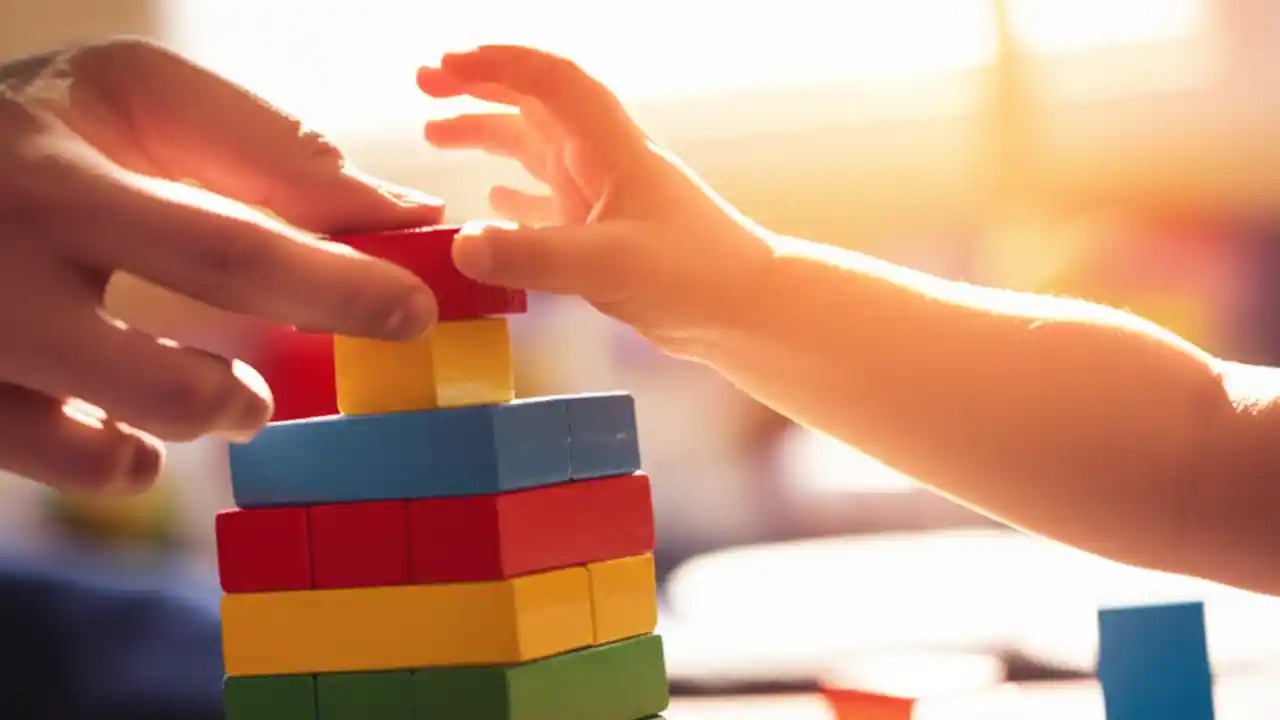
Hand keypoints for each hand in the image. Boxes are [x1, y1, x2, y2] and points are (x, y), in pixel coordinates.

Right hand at [0, 38, 443, 492]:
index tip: (418, 309)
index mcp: (57, 183)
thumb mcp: (133, 100)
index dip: (336, 289)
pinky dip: (124, 457)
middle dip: (277, 389)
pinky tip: (139, 428)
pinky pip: (60, 470)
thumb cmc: (34, 130)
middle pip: (170, 379)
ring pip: (115, 449)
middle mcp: (0, 280)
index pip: (225, 251)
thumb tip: (398, 214)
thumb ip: (263, 154)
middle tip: (355, 356)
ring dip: (212, 415)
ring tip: (235, 390)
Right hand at [418, 45, 771, 352]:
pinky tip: (489, 207)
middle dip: (480, 89)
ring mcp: (605, 199)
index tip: (446, 63)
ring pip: (536, 153)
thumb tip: (462, 246)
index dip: (498, 64)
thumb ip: (534, 255)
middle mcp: (604, 163)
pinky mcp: (606, 237)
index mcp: (610, 148)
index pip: (550, 81)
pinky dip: (515, 200)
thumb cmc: (694, 275)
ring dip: (489, 138)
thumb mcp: (609, 264)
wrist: (747, 311)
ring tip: (436, 137)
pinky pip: (549, 206)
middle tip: (426, 86)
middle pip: (535, 107)